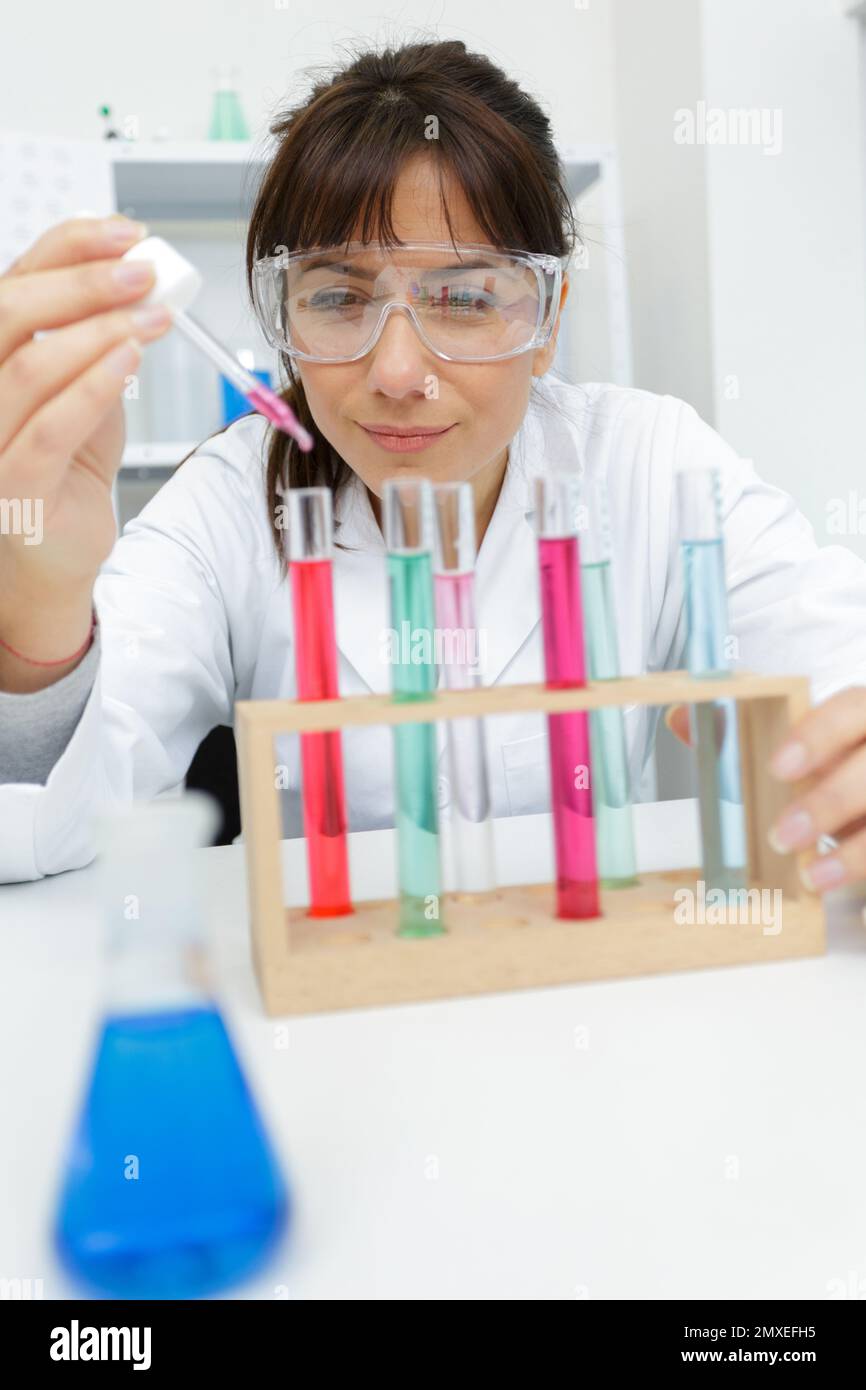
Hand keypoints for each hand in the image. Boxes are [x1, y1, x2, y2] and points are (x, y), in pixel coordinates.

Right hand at [0, 214, 171, 601]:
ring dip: (98, 331)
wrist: (60, 547)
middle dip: (82, 283)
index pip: (13, 280)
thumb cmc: (69, 463)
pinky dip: (92, 388)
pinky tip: (130, 360)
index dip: (68, 247)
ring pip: (29, 368)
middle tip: (144, 272)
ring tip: (152, 316)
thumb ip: (99, 336)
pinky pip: (49, 429)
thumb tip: (141, 279)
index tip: (127, 234)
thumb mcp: (87, 385)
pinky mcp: (11, 488)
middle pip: (9, 312)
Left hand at [665, 690, 865, 892]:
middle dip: (830, 802)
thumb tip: (681, 719)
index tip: (778, 766)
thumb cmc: (841, 767)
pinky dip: (864, 873)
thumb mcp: (805, 751)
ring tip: (811, 876)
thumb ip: (744, 735)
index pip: (851, 709)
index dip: (818, 736)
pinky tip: (850, 902)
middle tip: (782, 835)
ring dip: (854, 852)